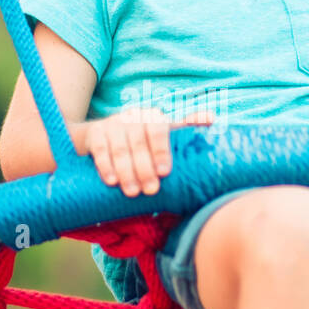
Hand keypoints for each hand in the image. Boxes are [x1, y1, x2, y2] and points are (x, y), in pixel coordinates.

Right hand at [86, 105, 214, 196]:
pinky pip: (100, 149)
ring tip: (132, 191)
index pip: (159, 130)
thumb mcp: (165, 132)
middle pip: (139, 141)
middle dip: (144, 168)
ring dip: (126, 171)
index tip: (164, 172)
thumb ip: (187, 127)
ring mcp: (113, 124)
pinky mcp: (96, 132)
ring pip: (119, 147)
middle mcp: (133, 117)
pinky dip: (105, 166)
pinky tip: (111, 181)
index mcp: (153, 117)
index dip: (161, 151)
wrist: (105, 134)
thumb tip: (212, 117)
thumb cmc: (145, 138)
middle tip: (150, 190)